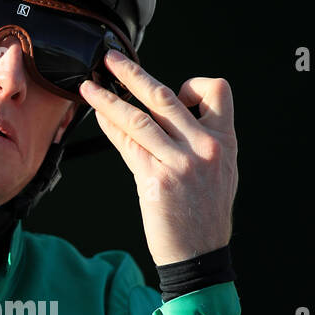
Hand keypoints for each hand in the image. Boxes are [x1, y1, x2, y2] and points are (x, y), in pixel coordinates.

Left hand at [80, 52, 238, 265]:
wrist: (200, 255)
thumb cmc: (205, 214)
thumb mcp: (219, 172)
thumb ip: (200, 141)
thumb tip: (167, 116)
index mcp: (225, 140)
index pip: (217, 90)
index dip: (192, 84)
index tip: (175, 92)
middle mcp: (205, 146)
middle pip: (164, 97)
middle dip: (132, 74)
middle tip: (110, 59)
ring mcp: (180, 163)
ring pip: (138, 119)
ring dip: (108, 98)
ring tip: (88, 87)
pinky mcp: (156, 180)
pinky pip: (128, 145)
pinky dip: (110, 127)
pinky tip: (98, 117)